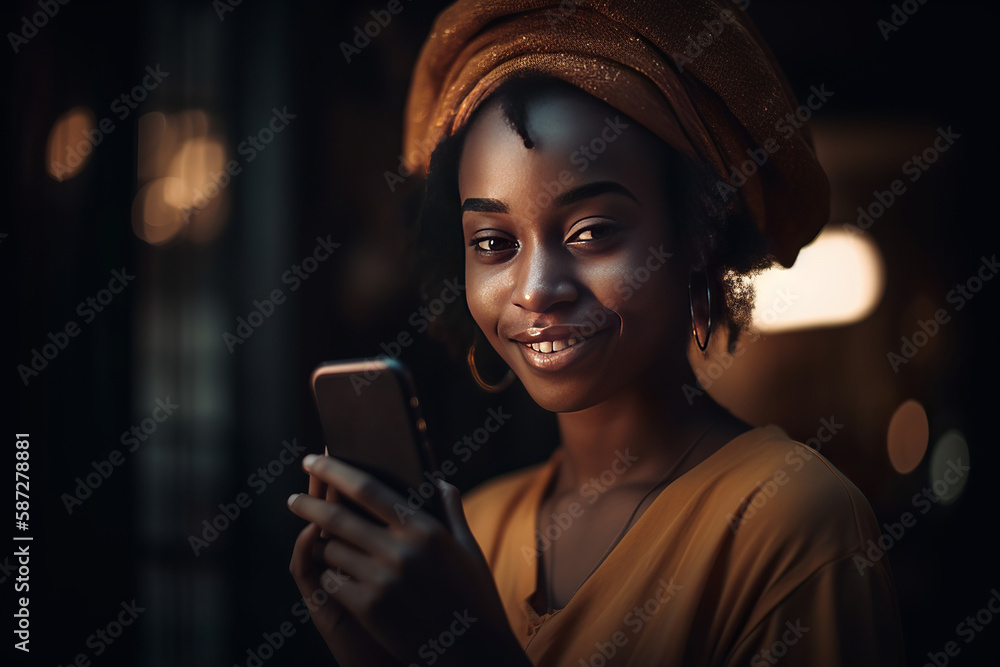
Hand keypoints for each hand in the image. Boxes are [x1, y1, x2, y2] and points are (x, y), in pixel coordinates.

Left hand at [287, 453, 529, 666]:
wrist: (473, 652)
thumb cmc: (474, 599)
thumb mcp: (469, 549)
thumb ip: (450, 512)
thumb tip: (441, 482)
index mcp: (424, 528)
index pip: (367, 489)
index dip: (335, 472)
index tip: (313, 460)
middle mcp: (401, 550)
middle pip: (338, 517)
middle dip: (309, 504)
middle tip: (293, 498)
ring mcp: (383, 580)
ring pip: (332, 550)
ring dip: (326, 548)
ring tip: (332, 550)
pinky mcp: (369, 608)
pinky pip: (333, 581)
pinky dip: (333, 578)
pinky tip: (343, 581)